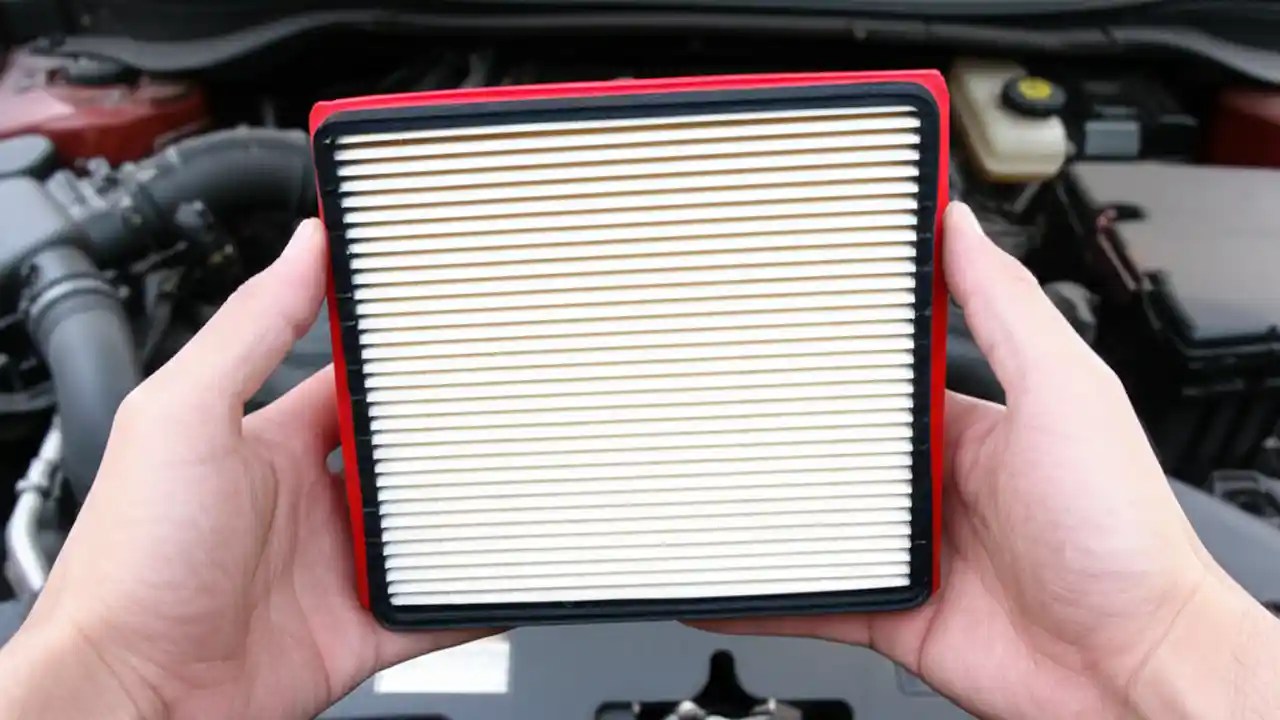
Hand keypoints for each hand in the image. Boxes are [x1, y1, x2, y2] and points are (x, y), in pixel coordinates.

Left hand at [0, 220, 486, 718]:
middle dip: (453, 432)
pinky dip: (478, 594)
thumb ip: (250, 328)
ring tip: (529, 477)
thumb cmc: (132, 561)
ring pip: (429, 527)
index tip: (448, 321)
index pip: (348, 380)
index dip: (395, 354)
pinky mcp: (362, 627)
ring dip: (473, 509)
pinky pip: (437, 607)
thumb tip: (303, 245)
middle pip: (404, 454)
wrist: (133, 693)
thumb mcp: (184, 416)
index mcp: (267, 441)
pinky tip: (513, 571)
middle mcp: (309, 500)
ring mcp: (338, 565)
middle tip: (510, 403)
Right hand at [698, 203, 1279, 718]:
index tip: (779, 316)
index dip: (836, 348)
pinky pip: (813, 597)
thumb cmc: (1121, 533)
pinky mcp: (892, 609)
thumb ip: (1006, 310)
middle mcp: (934, 486)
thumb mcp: (1065, 393)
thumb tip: (960, 225)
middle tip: (717, 405)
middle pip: (836, 449)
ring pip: (815, 520)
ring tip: (700, 485)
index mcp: (971, 425)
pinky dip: (764, 597)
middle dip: (781, 431)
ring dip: (764, 509)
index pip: (885, 375)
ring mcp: (911, 550)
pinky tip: (718, 582)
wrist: (1130, 667)